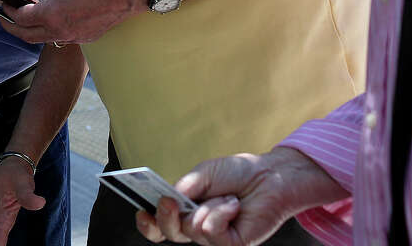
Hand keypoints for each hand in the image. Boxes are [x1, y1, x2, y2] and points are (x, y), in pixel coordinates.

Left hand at [2, 0, 144, 43]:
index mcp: (51, 15)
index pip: (21, 19)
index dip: (10, 12)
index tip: (5, 5)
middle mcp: (59, 31)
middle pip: (27, 36)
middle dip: (12, 28)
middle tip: (5, 19)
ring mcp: (73, 37)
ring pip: (44, 38)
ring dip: (32, 30)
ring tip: (28, 18)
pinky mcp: (85, 38)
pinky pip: (62, 37)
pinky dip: (52, 30)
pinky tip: (53, 18)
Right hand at [133, 148, 346, 245]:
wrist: (269, 177)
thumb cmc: (236, 173)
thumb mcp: (202, 174)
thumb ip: (182, 189)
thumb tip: (167, 200)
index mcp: (185, 209)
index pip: (159, 225)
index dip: (147, 223)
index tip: (141, 212)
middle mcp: (197, 226)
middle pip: (170, 233)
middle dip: (166, 218)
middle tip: (169, 202)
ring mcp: (214, 237)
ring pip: (193, 229)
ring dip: (208, 206)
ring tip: (226, 196)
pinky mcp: (231, 244)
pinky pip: (213, 232)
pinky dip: (221, 212)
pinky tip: (234, 205)